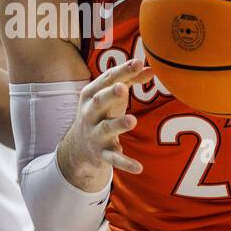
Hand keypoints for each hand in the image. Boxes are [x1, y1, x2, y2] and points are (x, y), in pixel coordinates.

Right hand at [57, 59, 153, 190]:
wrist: (78, 148)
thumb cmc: (100, 113)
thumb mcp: (112, 96)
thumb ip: (130, 80)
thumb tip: (151, 68)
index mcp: (91, 94)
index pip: (106, 80)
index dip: (122, 71)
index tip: (138, 62)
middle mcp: (89, 113)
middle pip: (99, 102)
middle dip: (110, 95)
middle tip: (123, 88)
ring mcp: (94, 134)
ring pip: (105, 128)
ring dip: (118, 124)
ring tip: (132, 120)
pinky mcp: (101, 153)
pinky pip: (113, 159)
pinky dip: (125, 163)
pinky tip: (139, 167)